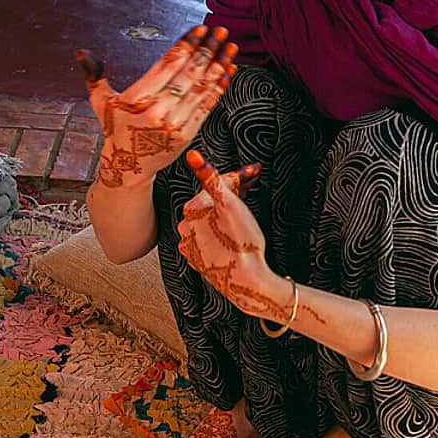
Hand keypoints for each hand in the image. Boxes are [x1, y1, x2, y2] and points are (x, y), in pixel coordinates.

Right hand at [76, 25, 236, 187]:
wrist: (128, 165)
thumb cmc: (115, 128)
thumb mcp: (100, 102)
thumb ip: (94, 75)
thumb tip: (81, 52)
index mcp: (138, 97)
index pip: (168, 63)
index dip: (186, 44)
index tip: (200, 28)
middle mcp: (158, 109)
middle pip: (189, 72)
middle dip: (207, 48)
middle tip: (221, 30)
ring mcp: (175, 122)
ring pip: (202, 87)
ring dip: (219, 64)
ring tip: (230, 46)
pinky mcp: (188, 133)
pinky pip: (208, 105)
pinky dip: (220, 86)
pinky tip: (229, 70)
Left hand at [177, 151, 290, 321]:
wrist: (247, 281)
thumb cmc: (242, 242)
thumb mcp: (231, 204)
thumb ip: (212, 179)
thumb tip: (193, 157)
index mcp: (191, 210)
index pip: (215, 186)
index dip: (237, 180)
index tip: (253, 174)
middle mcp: (184, 227)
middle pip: (211, 204)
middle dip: (230, 198)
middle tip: (250, 197)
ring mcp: (190, 245)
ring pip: (209, 222)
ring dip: (224, 218)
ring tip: (242, 223)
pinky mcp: (198, 260)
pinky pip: (208, 240)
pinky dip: (219, 235)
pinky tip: (232, 239)